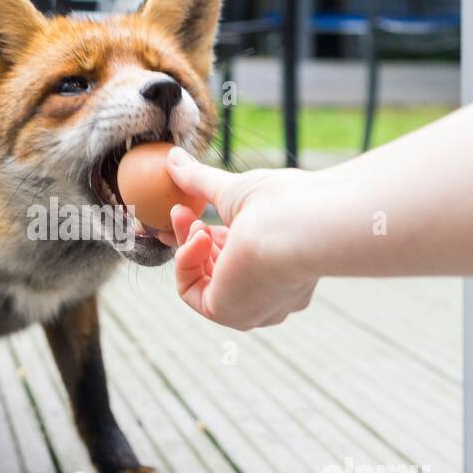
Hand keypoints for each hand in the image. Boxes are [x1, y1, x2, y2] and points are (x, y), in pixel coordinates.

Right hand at [160, 147, 321, 328]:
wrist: (299, 225)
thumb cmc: (284, 203)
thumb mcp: (235, 190)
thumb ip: (202, 180)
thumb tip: (173, 158)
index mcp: (282, 264)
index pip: (236, 256)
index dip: (205, 237)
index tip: (185, 214)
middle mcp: (270, 292)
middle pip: (215, 269)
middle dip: (192, 237)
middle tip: (180, 210)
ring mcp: (252, 307)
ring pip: (201, 280)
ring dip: (189, 244)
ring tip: (194, 219)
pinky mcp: (230, 313)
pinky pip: (191, 291)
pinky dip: (186, 261)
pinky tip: (201, 235)